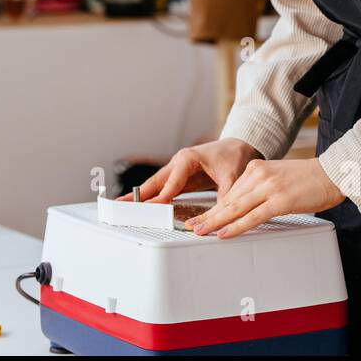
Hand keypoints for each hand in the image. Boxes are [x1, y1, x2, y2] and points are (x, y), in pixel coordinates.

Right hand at [125, 138, 262, 202]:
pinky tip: (144, 205)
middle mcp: (179, 162)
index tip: (151, 209)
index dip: (161, 197)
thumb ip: (225, 196)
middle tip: (121, 204)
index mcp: (188, 159)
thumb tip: (220, 215)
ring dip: (141, 196)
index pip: (171, 182)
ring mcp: (178, 169)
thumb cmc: (234, 156)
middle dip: (139, 194)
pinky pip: (164, 188)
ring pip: (156, 185)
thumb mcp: (232, 176)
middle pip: (155, 182)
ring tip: (124, 207)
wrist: (239, 145)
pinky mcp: (181, 177)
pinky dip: (152, 197)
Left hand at [186, 157, 345, 238]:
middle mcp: (258, 175)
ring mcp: (268, 188)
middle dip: (207, 215)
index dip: (213, 206)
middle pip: (227, 200)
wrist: (332, 173)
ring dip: (215, 222)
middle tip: (191, 226)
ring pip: (235, 208)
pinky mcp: (280, 201)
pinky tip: (224, 233)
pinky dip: (236, 227)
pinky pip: (253, 217)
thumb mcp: (278, 177)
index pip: (229, 192)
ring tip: (199, 231)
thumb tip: (246, 207)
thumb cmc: (309, 179)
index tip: (200, 216)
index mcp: (256, 169)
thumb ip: (261, 188)